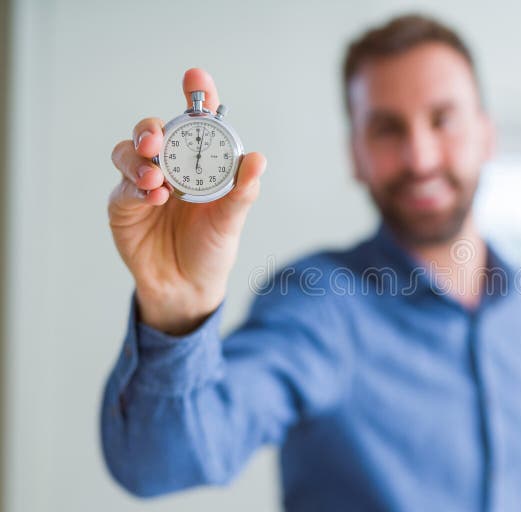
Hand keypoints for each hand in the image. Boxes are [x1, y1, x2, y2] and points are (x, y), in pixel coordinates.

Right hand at [108, 68, 266, 334]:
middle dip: (153, 128)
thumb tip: (258, 160)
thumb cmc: (212, 248)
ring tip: (156, 178)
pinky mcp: (123, 204)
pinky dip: (136, 187)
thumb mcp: (232, 220)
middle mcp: (170, 165)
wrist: (187, 287)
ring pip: (129, 151)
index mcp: (200, 161)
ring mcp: (142, 182)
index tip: (196, 76)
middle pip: (154, 130)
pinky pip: (123, 186)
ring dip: (140, 158)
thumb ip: (242, 192)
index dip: (197, 95)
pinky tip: (154, 197)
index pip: (197, 121)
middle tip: (158, 140)